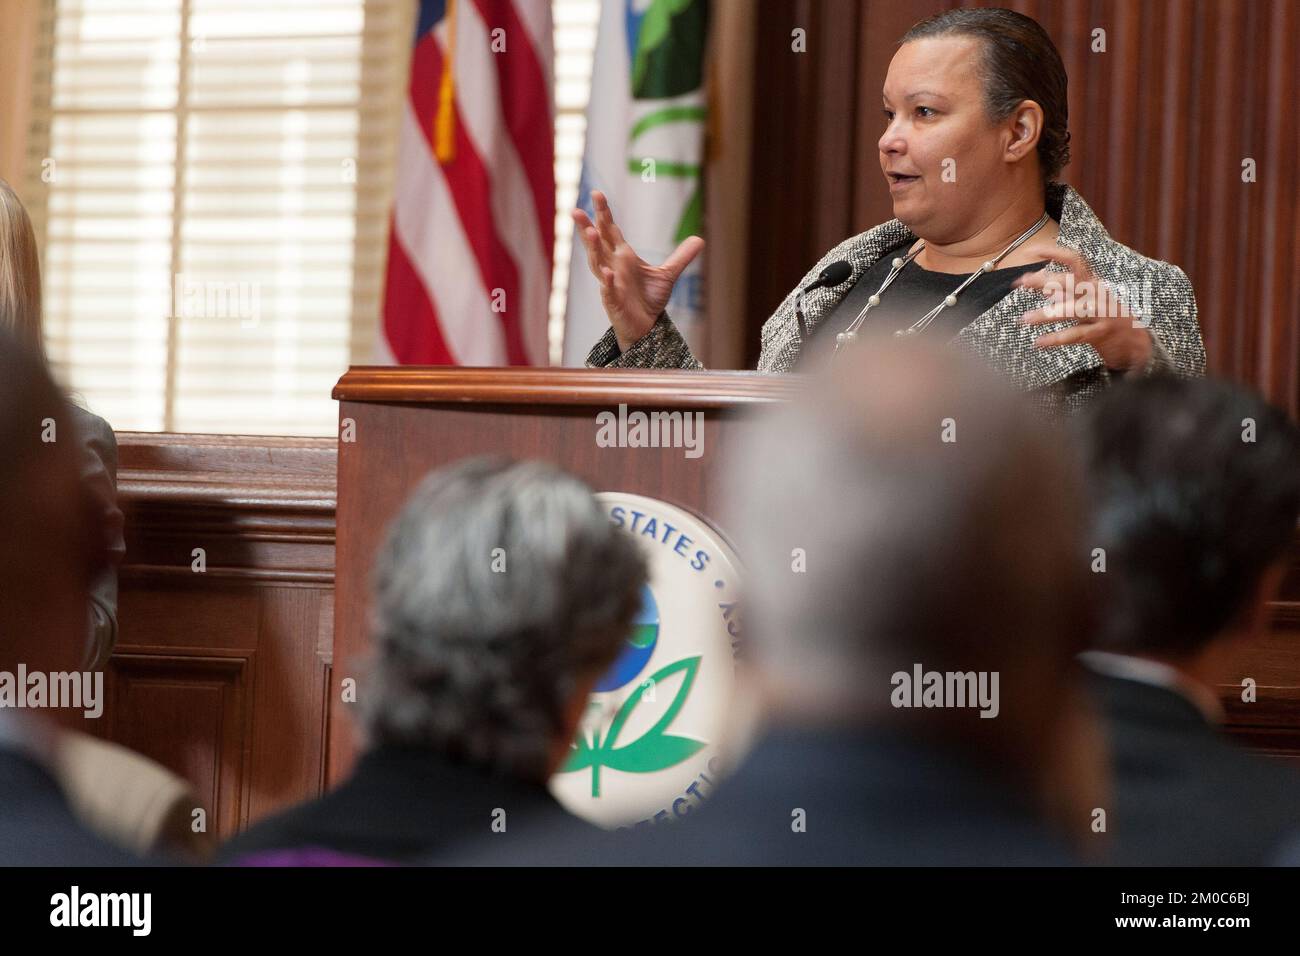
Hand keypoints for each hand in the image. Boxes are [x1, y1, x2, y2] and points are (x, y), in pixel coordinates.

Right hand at [573, 190, 703, 353]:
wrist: (646, 326)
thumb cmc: (649, 298)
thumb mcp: (668, 274)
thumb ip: (681, 256)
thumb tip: (700, 239)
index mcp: (623, 255)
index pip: (610, 230)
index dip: (603, 213)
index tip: (596, 194)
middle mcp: (613, 266)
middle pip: (597, 243)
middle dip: (587, 226)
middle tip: (576, 211)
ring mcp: (611, 284)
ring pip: (598, 264)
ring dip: (593, 249)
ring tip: (589, 233)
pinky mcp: (613, 302)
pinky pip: (608, 290)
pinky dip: (607, 282)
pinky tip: (607, 272)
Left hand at [1012, 242, 1152, 371]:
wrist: (1134, 341)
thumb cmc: (1103, 316)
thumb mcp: (1084, 299)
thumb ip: (1064, 291)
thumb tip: (1039, 282)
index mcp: (1092, 282)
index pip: (1075, 260)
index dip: (1054, 253)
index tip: (1031, 250)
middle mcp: (1097, 293)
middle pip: (1071, 282)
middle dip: (1045, 280)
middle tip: (1021, 281)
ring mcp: (1102, 312)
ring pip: (1073, 310)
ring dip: (1047, 314)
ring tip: (1024, 319)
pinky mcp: (1102, 333)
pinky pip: (1077, 335)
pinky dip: (1056, 339)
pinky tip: (1039, 342)